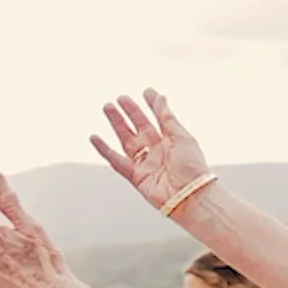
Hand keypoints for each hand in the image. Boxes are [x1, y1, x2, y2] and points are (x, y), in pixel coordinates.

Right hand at [92, 89, 212, 213]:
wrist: (190, 196)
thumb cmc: (192, 168)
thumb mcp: (181, 136)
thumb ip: (167, 117)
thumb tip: (160, 97)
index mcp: (171, 140)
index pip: (159, 118)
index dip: (152, 105)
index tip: (146, 91)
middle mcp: (157, 150)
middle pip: (139, 127)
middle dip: (129, 112)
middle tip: (119, 98)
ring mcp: (145, 163)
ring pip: (126, 139)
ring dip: (116, 124)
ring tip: (107, 108)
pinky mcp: (135, 176)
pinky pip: (116, 161)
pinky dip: (104, 150)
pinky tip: (95, 138)